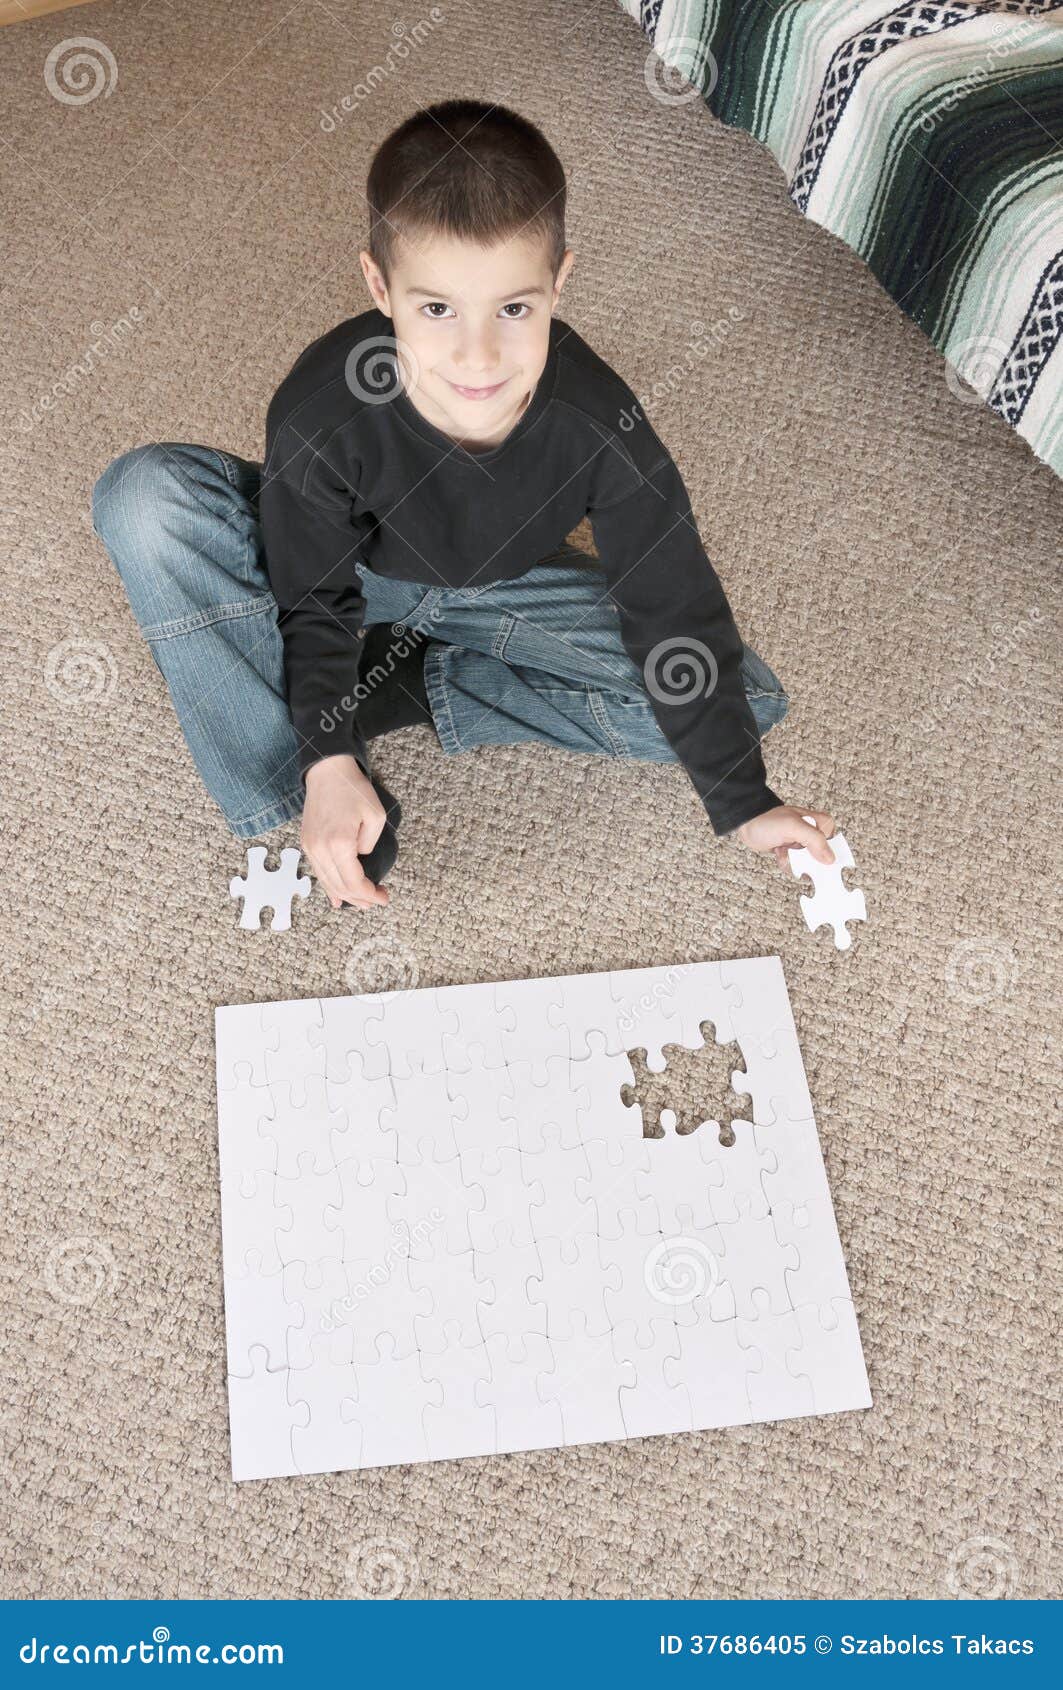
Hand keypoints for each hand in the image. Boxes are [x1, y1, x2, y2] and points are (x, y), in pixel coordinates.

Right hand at [302, 755, 388, 909]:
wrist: (327, 771)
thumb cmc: (353, 790)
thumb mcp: (376, 816)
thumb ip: (370, 844)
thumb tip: (361, 858)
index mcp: (339, 843)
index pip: (354, 882)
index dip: (370, 895)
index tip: (384, 897)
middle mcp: (320, 849)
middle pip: (340, 887)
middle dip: (360, 899)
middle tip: (376, 901)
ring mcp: (310, 847)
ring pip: (327, 882)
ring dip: (345, 895)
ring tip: (361, 902)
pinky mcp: (306, 843)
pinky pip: (318, 872)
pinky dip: (329, 886)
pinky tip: (337, 898)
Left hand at [736, 804, 835, 870]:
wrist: (747, 822)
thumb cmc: (769, 819)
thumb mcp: (794, 827)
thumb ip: (815, 840)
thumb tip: (830, 859)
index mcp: (820, 823)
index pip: (834, 844)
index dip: (827, 856)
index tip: (818, 863)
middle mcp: (813, 834)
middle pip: (820, 858)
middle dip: (805, 861)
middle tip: (793, 852)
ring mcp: (802, 843)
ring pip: (806, 864)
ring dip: (793, 861)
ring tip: (782, 849)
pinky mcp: (791, 851)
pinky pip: (795, 865)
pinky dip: (786, 862)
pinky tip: (778, 852)